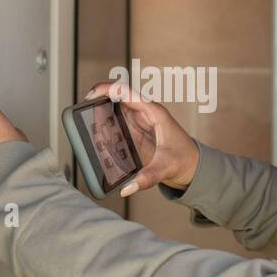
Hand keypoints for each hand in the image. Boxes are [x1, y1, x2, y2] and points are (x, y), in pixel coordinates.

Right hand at [84, 80, 199, 196]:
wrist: (193, 167)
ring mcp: (139, 122)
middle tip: (83, 115)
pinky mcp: (136, 133)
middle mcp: (145, 114)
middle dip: (98, 103)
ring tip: (88, 129)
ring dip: (100, 117)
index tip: (91, 95)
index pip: (126, 92)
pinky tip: (98, 139)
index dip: (107, 89)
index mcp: (154, 112)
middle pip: (116, 99)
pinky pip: (117, 125)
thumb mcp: (165, 168)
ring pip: (114, 112)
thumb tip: (127, 187)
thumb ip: (146, 178)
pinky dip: (105, 129)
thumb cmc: (185, 161)